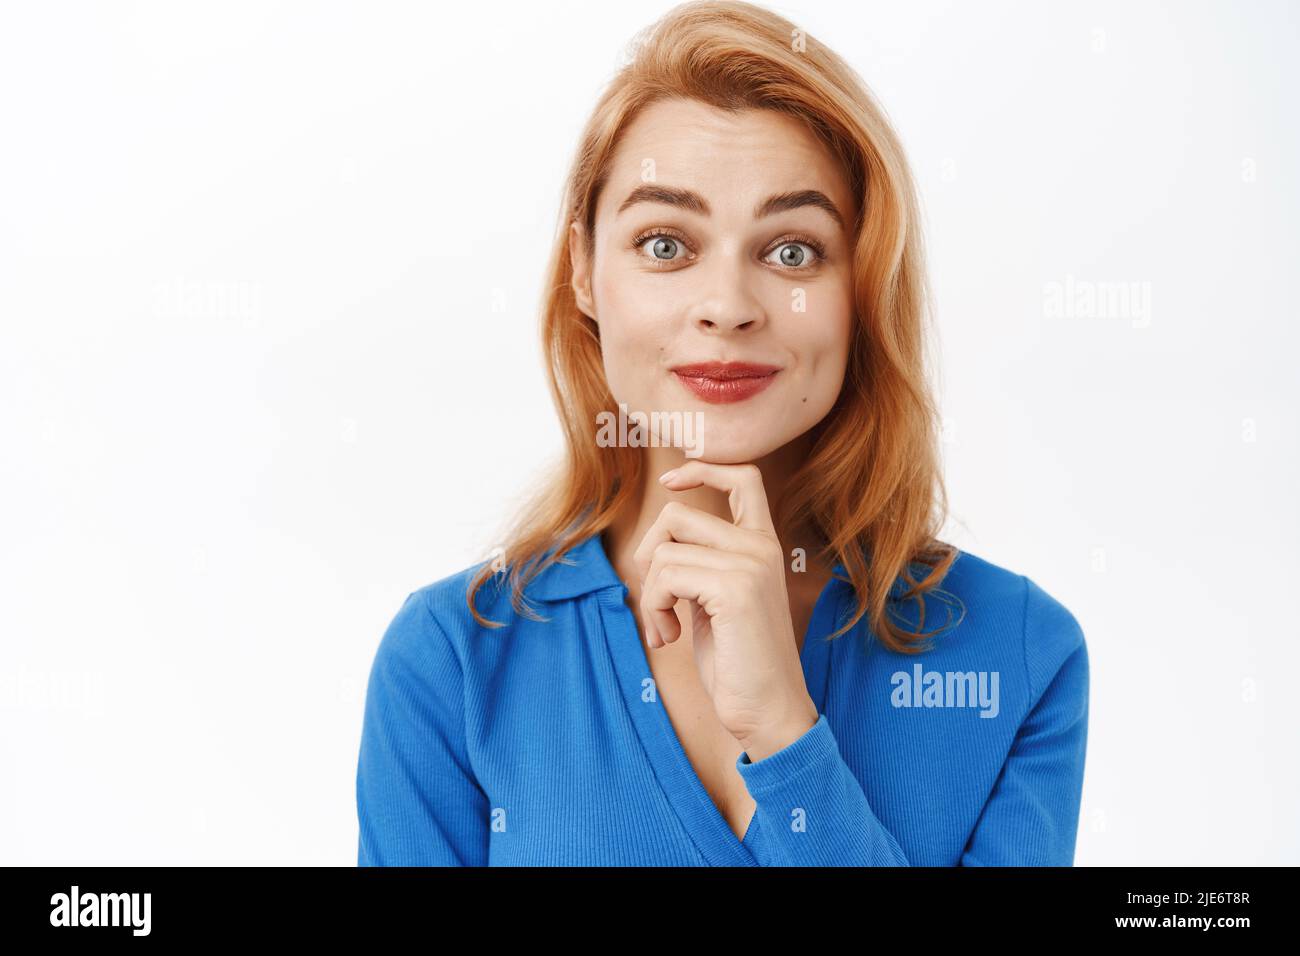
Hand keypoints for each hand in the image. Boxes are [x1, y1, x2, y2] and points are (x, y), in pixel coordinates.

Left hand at [632, 460, 818, 759]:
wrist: (769, 713)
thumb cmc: (739, 664)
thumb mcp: (717, 601)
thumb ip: (702, 564)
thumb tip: (657, 541)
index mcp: (763, 546)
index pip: (743, 478)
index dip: (701, 470)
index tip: (669, 482)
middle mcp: (761, 547)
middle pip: (677, 515)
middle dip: (649, 557)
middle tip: (658, 603)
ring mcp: (751, 564)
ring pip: (664, 550)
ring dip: (651, 595)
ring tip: (667, 629)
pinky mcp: (734, 589)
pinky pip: (666, 576)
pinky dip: (654, 608)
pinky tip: (670, 638)